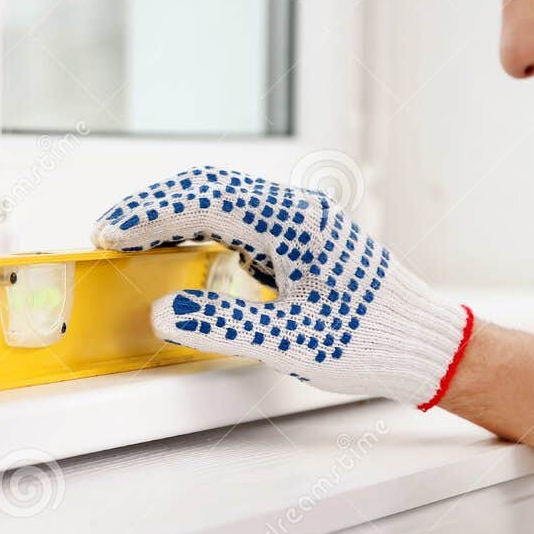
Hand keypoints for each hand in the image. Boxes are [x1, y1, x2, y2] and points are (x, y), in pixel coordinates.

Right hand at [92, 168, 473, 408]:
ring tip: (133, 242)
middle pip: (209, 190)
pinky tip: (181, 253)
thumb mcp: (292, 343)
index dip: (150, 213)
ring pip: (223, 203)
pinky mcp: (300, 243)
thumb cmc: (372, 339)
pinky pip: (240, 223)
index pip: (207, 199)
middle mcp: (297, 212)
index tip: (110, 232)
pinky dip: (201, 232)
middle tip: (108, 236)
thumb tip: (164, 313)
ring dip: (175, 218)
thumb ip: (223, 326)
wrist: (425, 343)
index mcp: (296, 223)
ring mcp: (299, 224)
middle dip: (153, 209)